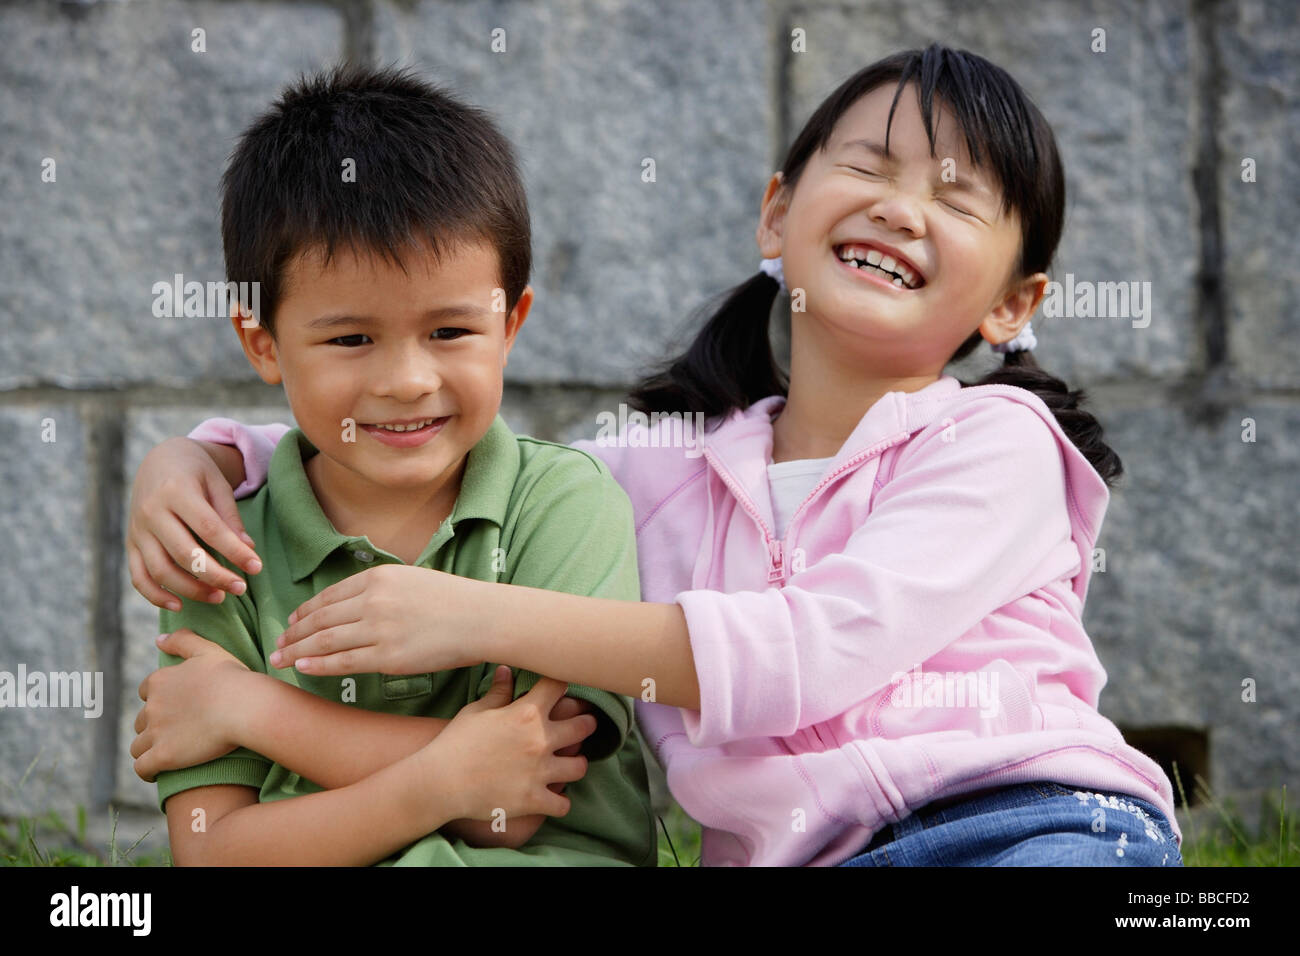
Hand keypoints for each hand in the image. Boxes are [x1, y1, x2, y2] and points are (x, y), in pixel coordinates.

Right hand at [127, 437, 261, 610]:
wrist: (160, 460)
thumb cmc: (197, 473)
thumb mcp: (218, 484)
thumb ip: (230, 517)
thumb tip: (248, 550)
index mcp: (176, 491)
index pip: (208, 528)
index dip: (233, 551)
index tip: (256, 568)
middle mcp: (151, 511)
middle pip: (183, 553)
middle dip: (215, 576)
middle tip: (241, 588)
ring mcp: (137, 530)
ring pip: (160, 570)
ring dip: (190, 590)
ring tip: (219, 597)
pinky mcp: (130, 543)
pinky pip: (138, 576)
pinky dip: (155, 596)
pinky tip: (179, 605)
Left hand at [130, 629, 251, 781]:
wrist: (244, 707)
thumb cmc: (232, 678)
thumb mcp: (208, 651)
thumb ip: (182, 641)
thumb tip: (158, 639)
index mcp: (159, 681)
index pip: (146, 693)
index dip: (160, 701)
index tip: (176, 708)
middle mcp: (152, 706)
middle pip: (141, 721)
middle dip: (154, 727)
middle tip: (177, 732)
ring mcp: (156, 733)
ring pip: (138, 746)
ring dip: (149, 749)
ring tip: (168, 754)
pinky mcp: (163, 756)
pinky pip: (142, 768)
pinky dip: (147, 771)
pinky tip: (157, 773)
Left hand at [271, 564, 485, 674]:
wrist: (483, 618)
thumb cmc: (454, 600)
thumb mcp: (412, 579)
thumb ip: (383, 589)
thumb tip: (358, 603)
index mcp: (378, 577)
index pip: (329, 595)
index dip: (306, 610)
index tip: (291, 620)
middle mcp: (373, 600)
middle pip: (321, 617)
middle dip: (293, 631)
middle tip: (276, 642)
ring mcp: (379, 629)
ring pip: (326, 640)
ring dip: (297, 649)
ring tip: (279, 657)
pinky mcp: (388, 657)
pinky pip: (344, 662)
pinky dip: (319, 664)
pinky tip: (302, 666)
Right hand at [439, 694, 596, 847]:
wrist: (439, 782)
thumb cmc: (455, 742)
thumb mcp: (476, 712)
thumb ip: (498, 692)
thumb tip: (506, 670)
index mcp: (527, 713)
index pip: (560, 686)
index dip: (564, 684)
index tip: (563, 688)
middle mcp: (541, 740)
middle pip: (584, 726)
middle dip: (587, 723)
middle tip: (586, 724)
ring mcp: (540, 771)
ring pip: (580, 766)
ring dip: (577, 764)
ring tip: (573, 763)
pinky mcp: (534, 800)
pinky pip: (563, 803)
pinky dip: (561, 801)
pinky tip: (556, 797)